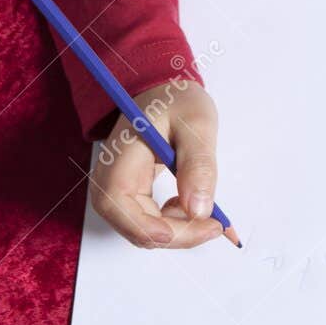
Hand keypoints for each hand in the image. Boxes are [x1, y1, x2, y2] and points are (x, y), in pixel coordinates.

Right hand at [89, 78, 223, 249]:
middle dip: (178, 234)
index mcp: (119, 161)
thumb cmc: (175, 100)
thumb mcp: (196, 123)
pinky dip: (172, 222)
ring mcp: (115, 191)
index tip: (204, 226)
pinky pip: (147, 223)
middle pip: (137, 229)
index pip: (127, 213)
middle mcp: (108, 182)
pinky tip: (187, 202)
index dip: (163, 232)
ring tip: (204, 206)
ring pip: (144, 232)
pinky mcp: (127, 195)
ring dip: (177, 229)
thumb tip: (199, 210)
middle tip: (217, 223)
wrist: (162, 91)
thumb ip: (198, 165)